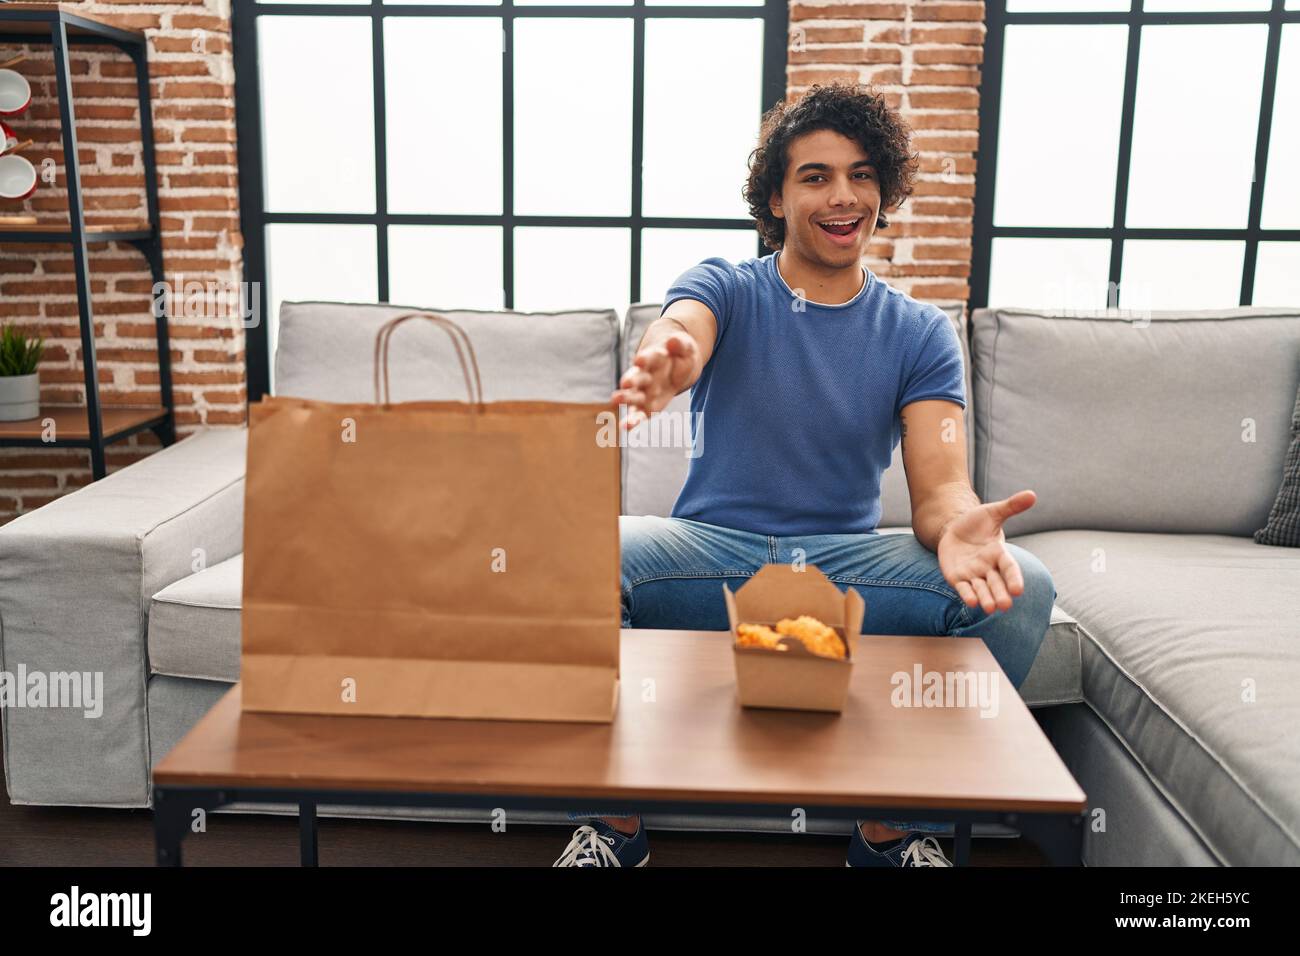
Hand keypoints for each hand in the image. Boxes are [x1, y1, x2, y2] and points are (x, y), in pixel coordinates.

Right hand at [609, 332, 697, 429]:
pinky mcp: (647, 407)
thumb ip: (680, 344)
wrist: (677, 365)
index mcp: (654, 358)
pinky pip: (639, 415)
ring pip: (633, 396)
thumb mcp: (685, 347)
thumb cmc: (679, 354)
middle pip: (637, 377)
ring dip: (626, 398)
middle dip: (632, 379)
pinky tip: (625, 427)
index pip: (648, 358)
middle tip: (626, 382)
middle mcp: (645, 375)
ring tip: (616, 400)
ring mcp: (644, 391)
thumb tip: (673, 341)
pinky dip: (632, 421)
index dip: (645, 359)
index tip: (640, 360)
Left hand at [937, 490, 1037, 613]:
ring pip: (981, 589)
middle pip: (997, 583)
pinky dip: (967, 596)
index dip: (1014, 578)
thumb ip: (1011, 506)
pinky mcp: (957, 578)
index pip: (1009, 568)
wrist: (952, 529)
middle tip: (1005, 606)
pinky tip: (971, 602)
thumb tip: (1031, 494)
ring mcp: (973, 575)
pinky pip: (964, 589)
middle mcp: (988, 568)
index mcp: (999, 554)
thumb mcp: (992, 512)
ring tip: (989, 609)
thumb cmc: (976, 522)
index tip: (1018, 590)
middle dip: (1000, 594)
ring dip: (986, 599)